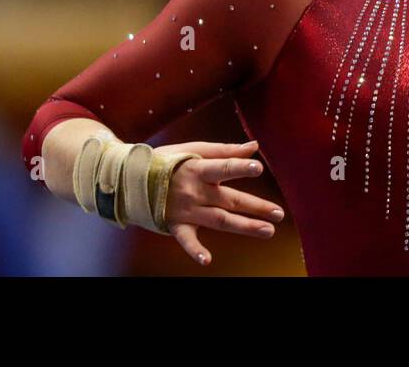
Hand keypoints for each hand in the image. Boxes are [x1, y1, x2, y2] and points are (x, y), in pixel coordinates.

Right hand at [155, 139, 285, 266]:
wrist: (129, 179)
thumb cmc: (167, 161)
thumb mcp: (193, 150)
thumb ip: (225, 150)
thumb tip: (254, 147)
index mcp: (198, 169)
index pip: (223, 167)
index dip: (240, 167)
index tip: (258, 168)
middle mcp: (194, 191)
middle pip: (230, 200)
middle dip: (255, 206)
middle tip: (279, 214)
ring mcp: (185, 210)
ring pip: (220, 220)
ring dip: (244, 227)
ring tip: (267, 230)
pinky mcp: (175, 225)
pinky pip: (186, 240)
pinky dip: (195, 250)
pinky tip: (207, 260)